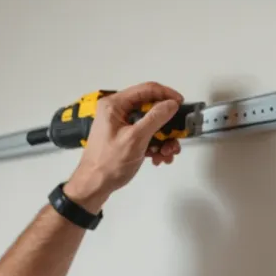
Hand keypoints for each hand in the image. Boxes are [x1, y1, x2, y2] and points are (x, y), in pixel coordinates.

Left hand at [63, 82, 184, 210]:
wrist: (94, 186)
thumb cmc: (110, 163)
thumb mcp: (136, 138)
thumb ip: (155, 118)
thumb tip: (171, 103)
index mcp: (115, 104)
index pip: (146, 90)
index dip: (167, 94)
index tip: (181, 104)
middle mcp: (117, 111)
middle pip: (150, 109)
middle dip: (166, 125)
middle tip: (176, 138)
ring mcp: (120, 125)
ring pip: (150, 125)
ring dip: (163, 139)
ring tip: (167, 154)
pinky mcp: (124, 138)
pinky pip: (145, 136)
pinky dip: (155, 146)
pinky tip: (158, 159)